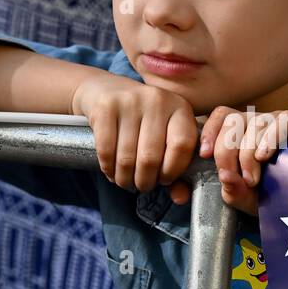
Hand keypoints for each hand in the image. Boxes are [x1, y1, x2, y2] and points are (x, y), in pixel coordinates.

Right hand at [71, 72, 198, 192]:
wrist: (106, 90)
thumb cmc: (143, 122)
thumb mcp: (165, 136)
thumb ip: (176, 167)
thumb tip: (180, 198)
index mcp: (180, 107)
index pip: (182, 146)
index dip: (173, 171)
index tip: (164, 180)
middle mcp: (157, 99)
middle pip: (151, 157)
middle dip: (145, 181)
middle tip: (142, 186)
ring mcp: (130, 100)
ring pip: (127, 157)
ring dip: (125, 179)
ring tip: (126, 182)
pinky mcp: (105, 107)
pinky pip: (106, 150)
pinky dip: (108, 168)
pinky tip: (111, 171)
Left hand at [166, 107, 287, 215]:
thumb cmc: (286, 200)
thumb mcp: (253, 201)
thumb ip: (235, 192)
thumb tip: (226, 178)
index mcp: (248, 134)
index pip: (224, 116)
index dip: (210, 130)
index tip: (203, 154)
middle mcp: (267, 123)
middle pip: (235, 119)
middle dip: (226, 149)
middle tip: (231, 175)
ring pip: (258, 122)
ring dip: (248, 152)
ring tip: (253, 178)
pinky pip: (286, 121)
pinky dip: (271, 138)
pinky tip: (265, 156)